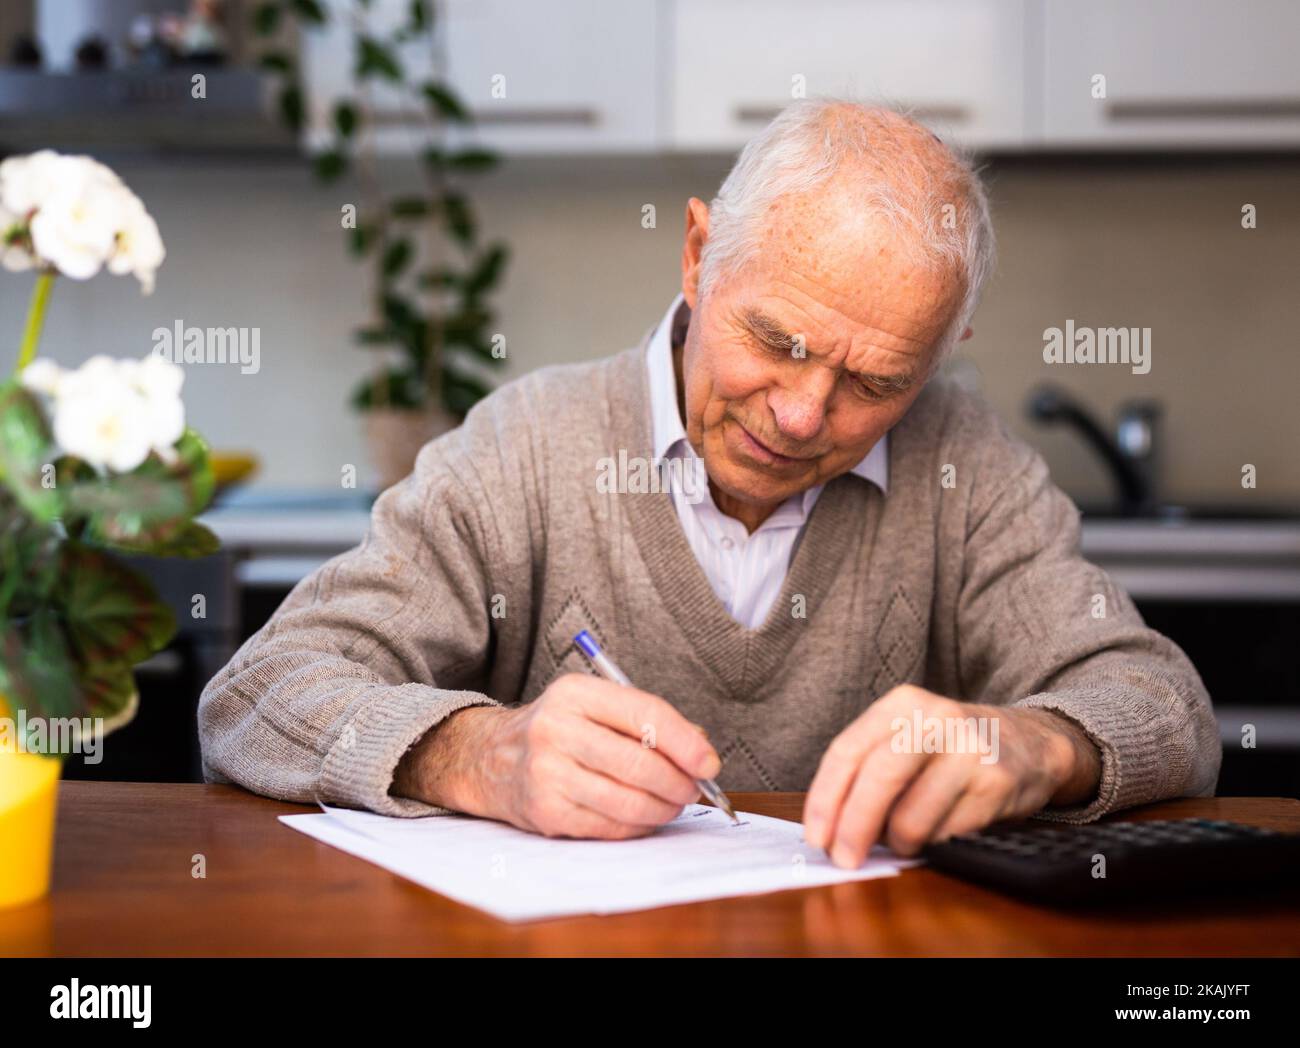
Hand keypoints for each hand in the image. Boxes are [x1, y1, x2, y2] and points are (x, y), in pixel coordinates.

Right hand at [394, 674, 721, 838]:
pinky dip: (637, 826)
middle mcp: (557, 729)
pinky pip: (609, 827)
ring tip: (673, 803)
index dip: (685, 742)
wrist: (489, 758)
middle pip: (640, 763)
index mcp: (575, 693)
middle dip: (679, 782)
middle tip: (694, 789)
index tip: (709, 763)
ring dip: (663, 808)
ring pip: (628, 801)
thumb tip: (701, 751)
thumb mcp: (593, 707)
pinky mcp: (546, 812)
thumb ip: (647, 720)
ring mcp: (547, 773)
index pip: (645, 714)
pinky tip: (644, 817)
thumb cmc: (558, 730)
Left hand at [802, 684, 1100, 866]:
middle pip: (878, 777)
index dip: (825, 799)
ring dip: (897, 843)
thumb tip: (829, 826)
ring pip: (912, 816)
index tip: (816, 837)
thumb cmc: (951, 747)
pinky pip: (947, 834)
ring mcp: (970, 751)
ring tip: (901, 841)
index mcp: (902, 704)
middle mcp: (936, 719)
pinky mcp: (996, 785)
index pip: (847, 751)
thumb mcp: (908, 736)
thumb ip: (868, 769)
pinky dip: (931, 846)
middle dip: (853, 826)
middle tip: (843, 858)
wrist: (1031, 741)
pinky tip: (934, 836)